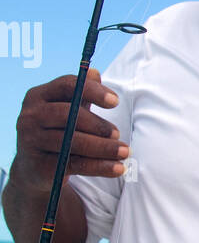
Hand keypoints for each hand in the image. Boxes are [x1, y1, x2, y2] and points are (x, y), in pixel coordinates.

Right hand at [9, 68, 127, 197]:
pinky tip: (117, 169)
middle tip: (118, 133)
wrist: (34, 169)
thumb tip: (95, 73)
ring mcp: (31, 141)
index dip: (93, 91)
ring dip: (104, 148)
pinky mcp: (39, 166)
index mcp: (37, 96)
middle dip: (98, 124)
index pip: (66, 85)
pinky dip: (99, 167)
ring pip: (73, 142)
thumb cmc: (56, 131)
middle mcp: (30, 116)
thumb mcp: (68, 110)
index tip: (115, 101)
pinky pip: (74, 164)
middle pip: (68, 114)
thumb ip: (81, 93)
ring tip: (125, 152)